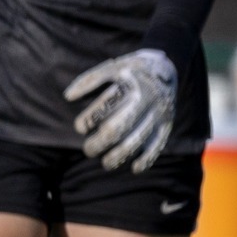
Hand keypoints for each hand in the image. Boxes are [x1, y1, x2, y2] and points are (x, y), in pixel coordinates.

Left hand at [64, 49, 177, 172]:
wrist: (166, 69)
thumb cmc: (131, 71)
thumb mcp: (112, 67)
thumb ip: (90, 80)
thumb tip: (68, 97)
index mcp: (129, 82)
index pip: (104, 106)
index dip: (88, 120)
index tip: (80, 128)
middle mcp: (146, 98)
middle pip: (118, 128)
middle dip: (99, 143)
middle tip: (89, 150)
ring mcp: (159, 112)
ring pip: (137, 140)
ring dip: (119, 156)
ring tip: (106, 163)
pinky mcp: (167, 123)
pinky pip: (158, 145)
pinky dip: (147, 159)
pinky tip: (134, 168)